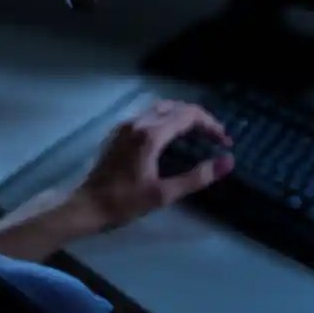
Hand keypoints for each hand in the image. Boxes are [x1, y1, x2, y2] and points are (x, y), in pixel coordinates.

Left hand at [72, 100, 234, 230]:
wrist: (85, 206)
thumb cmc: (124, 202)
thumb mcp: (163, 194)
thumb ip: (197, 177)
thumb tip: (228, 162)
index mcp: (150, 134)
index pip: (188, 115)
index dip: (210, 124)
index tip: (224, 140)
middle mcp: (138, 122)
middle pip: (176, 107)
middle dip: (199, 118)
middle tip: (214, 137)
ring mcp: (126, 125)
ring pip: (161, 108)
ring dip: (182, 117)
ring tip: (197, 135)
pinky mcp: (118, 132)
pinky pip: (149, 115)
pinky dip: (167, 120)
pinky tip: (171, 138)